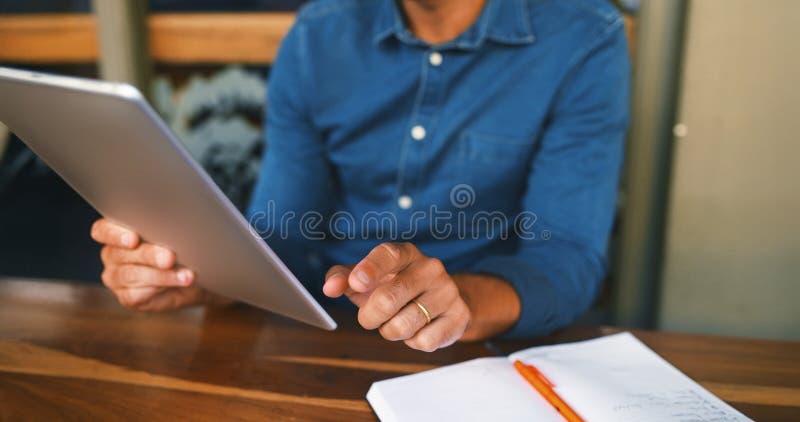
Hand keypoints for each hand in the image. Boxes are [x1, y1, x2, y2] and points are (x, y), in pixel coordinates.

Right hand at [90, 218, 229, 310]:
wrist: (193, 277)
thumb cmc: (180, 249)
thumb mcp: (174, 236)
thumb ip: (165, 231)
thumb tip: (175, 230)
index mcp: (116, 232)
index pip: (102, 230)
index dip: (114, 234)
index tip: (134, 239)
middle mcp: (112, 254)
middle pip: (121, 253)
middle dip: (149, 255)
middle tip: (170, 258)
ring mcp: (116, 277)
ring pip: (132, 275)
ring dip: (162, 275)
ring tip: (186, 275)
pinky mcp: (127, 297)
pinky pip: (139, 294)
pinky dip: (163, 287)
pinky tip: (179, 284)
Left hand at [323, 242, 470, 351]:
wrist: (443, 299)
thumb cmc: (395, 286)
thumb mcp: (368, 278)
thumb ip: (343, 278)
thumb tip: (330, 288)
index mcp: (406, 254)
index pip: (389, 255)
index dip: (370, 268)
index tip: (356, 283)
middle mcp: (430, 268)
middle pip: (389, 298)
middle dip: (370, 316)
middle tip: (370, 317)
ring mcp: (447, 291)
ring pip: (403, 326)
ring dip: (391, 331)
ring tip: (398, 320)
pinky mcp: (459, 316)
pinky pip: (423, 341)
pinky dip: (413, 341)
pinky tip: (419, 328)